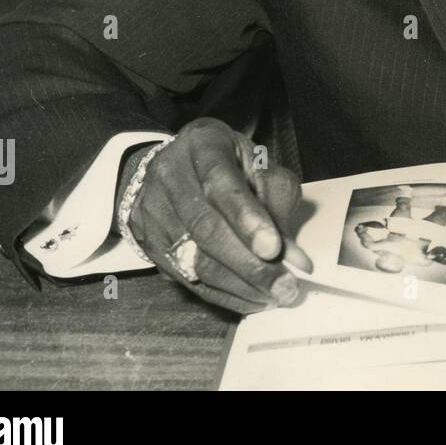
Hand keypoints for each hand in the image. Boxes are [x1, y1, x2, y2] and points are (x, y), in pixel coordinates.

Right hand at [126, 117, 312, 313]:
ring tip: (275, 296)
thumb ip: (278, 199)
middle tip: (285, 285)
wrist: (172, 164)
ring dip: (240, 285)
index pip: (220, 183)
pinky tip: (252, 300)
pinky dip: (224, 295)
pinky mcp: (152, 247)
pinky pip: (187, 279)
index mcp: (202, 144)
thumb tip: (293, 254)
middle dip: (248, 263)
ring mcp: (154, 213)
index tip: (273, 249)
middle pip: (206, 228)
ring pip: (194, 260)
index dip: (247, 218)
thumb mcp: (258, 162)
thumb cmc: (228, 162)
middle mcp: (170, 176)